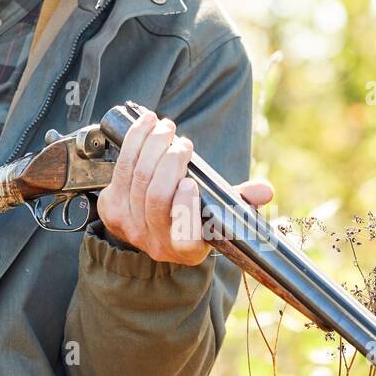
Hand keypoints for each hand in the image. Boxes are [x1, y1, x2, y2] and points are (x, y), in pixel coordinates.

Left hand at [96, 107, 273, 265]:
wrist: (150, 227)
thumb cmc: (192, 217)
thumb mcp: (219, 214)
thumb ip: (240, 202)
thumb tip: (264, 191)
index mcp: (188, 249)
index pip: (184, 235)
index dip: (184, 208)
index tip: (191, 182)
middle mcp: (156, 242)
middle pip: (155, 198)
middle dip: (168, 163)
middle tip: (182, 143)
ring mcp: (130, 227)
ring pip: (137, 180)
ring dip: (150, 146)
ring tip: (166, 127)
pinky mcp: (111, 208)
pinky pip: (121, 170)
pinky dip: (134, 142)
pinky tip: (146, 126)